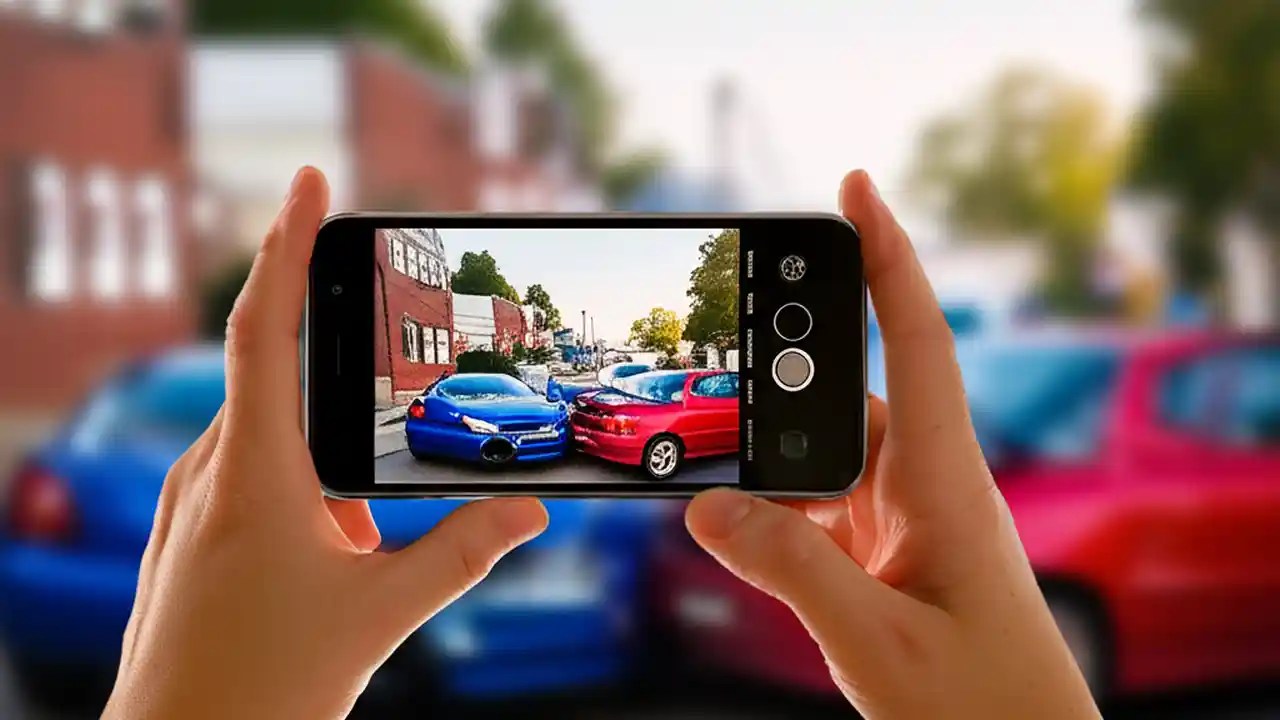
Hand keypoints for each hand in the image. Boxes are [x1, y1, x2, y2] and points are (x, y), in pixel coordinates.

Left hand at [103, 168, 548, 719]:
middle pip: (276, 378)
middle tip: (387, 407)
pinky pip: (252, 485)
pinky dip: (304, 501)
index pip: (265, 324)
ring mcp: (190, 505)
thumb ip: (464, 552)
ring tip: (361, 545)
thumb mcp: (383, 613)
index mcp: (254, 470)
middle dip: (337, 385)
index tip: (308, 182)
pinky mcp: (188, 535)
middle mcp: (210, 471)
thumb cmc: (260, 689)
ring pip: (271, 444)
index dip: (287, 243)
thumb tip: (529, 508)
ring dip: (328, 471)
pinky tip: (332, 559)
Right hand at [685, 171, 1099, 718]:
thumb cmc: (983, 709)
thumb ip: (792, 573)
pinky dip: (777, 510)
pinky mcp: (889, 552)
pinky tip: (746, 534)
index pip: (917, 343)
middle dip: (787, 377)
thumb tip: (707, 508)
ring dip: (774, 462)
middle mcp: (927, 486)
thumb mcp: (876, 643)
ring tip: (714, 477)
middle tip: (723, 359)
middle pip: (851, 396)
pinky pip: (822, 505)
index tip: (859, 186)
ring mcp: (908, 519)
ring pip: (826, 456)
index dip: (889, 259)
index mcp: (944, 484)